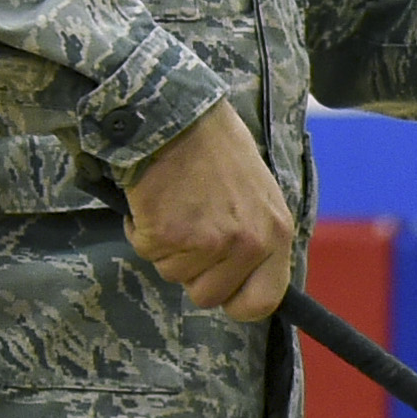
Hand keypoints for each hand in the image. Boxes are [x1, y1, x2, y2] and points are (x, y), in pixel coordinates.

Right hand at [125, 104, 299, 320]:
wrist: (178, 115)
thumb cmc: (218, 148)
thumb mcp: (260, 194)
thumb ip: (258, 238)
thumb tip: (246, 278)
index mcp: (275, 233)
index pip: (263, 302)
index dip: (237, 302)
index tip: (223, 289)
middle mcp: (247, 243)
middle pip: (209, 297)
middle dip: (192, 271)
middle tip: (190, 231)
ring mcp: (207, 242)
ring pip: (173, 275)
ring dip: (166, 247)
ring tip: (176, 205)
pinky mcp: (168, 234)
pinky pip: (146, 251)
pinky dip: (141, 229)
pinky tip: (154, 200)